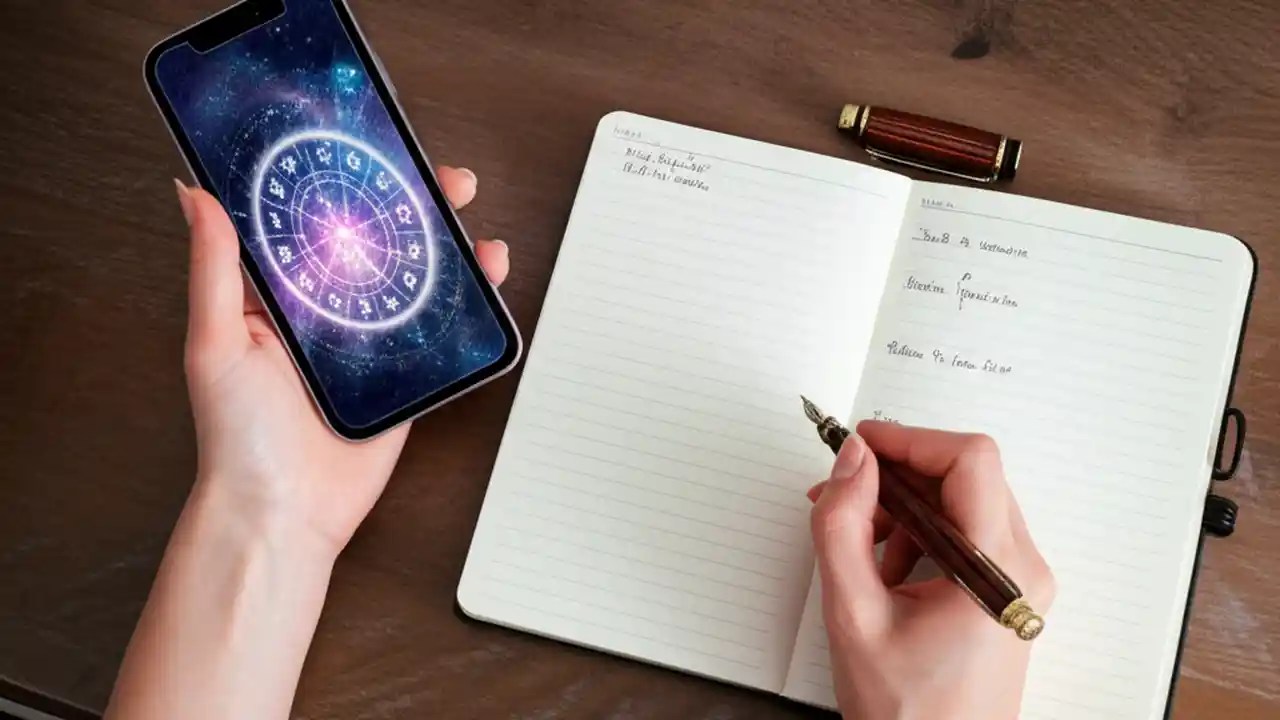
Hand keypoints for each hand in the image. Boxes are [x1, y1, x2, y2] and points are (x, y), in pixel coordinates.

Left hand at [175, 167, 508, 557]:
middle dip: (415, 208)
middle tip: (443, 182)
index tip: (377, 154)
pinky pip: (440, 335)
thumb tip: (196, 196)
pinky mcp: (403, 379)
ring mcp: (368, 346)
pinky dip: (467, 307)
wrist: (283, 514)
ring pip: (417, 283)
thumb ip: (213, 269)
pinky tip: (483, 281)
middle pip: (378, 245)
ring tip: (471, 226)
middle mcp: (326, 316)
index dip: (349, 185)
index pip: (318, 224)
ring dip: (450, 250)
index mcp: (278, 297)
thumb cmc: (236, 438)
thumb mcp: (216, 342)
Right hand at [808, 422, 1054, 719]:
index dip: (910, 439)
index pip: (970, 460)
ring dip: (906, 505)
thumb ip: (843, 528)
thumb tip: (852, 461)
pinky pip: (966, 533)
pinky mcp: (1006, 592)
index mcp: (998, 570)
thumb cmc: (908, 712)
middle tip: (844, 488)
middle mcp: (1023, 568)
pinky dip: (920, 532)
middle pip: (967, 475)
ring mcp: (1019, 581)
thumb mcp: (855, 614)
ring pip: (964, 501)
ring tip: (856, 537)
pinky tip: (883, 565)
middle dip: (898, 473)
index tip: (861, 444)